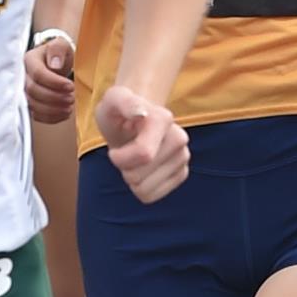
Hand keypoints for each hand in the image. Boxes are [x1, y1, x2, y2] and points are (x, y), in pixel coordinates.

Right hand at [23, 32, 75, 123]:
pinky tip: (64, 113)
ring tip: (69, 107)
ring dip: (53, 109)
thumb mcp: (61, 45)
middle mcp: (23, 77)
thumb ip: (58, 49)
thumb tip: (54, 65)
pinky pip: (36, 115)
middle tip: (72, 98)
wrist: (56, 63)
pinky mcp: (30, 105)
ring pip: (33, 105)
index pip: (38, 74)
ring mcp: (24, 92)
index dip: (54, 82)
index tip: (70, 86)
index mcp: (29, 60)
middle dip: (54, 97)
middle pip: (33, 91)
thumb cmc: (58, 54)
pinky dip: (51, 118)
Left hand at [95, 87, 188, 202]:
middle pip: (139, 176)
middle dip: (124, 168)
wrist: (134, 120)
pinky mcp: (181, 173)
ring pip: (145, 189)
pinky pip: (152, 196)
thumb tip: (141, 113)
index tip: (114, 148)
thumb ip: (124, 103)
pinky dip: (141, 187)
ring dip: (132, 178)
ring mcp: (183, 157)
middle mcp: (180, 138)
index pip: (143, 155)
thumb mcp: (112, 100)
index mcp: (163, 119)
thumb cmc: (120, 111)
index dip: (119, 158)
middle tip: (126, 151)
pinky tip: (143, 169)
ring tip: (134, 159)